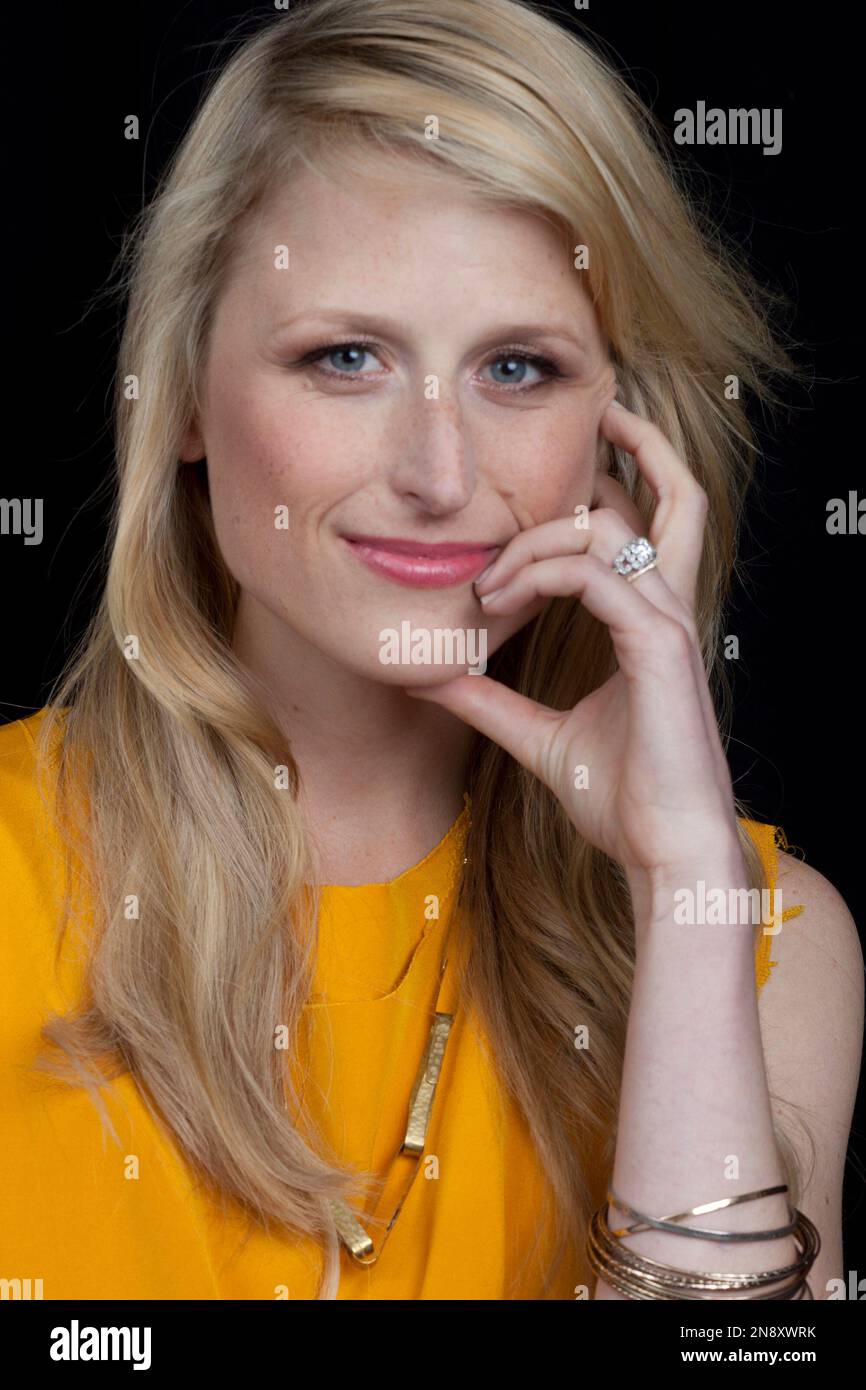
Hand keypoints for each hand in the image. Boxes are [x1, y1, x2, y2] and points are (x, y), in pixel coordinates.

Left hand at [404, 402, 741, 878]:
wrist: (664, 852)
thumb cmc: (621, 799)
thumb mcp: (538, 738)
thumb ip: (490, 702)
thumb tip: (428, 680)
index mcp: (650, 623)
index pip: (637, 530)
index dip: (587, 504)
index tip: (509, 532)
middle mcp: (667, 610)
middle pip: (671, 495)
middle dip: (632, 445)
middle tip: (564, 431)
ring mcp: (669, 623)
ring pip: (610, 527)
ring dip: (539, 536)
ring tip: (488, 577)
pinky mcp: (660, 646)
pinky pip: (596, 575)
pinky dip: (542, 573)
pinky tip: (500, 599)